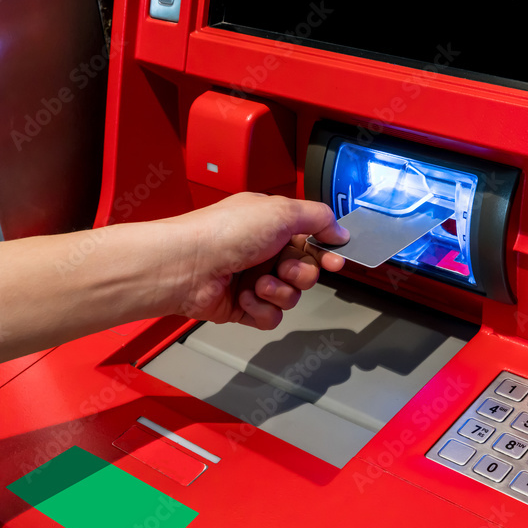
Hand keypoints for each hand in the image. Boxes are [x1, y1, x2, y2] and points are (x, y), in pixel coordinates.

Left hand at [171, 193, 348, 328]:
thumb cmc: (224, 232)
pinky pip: (271, 316)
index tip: (335, 259)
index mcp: (271, 224)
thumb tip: (340, 230)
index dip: (326, 251)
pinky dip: (262, 309)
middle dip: (300, 273)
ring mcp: (252, 280)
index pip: (311, 240)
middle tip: (283, 268)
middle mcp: (263, 251)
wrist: (187, 265)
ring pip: (291, 296)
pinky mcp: (243, 306)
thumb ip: (318, 218)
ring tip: (258, 283)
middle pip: (306, 272)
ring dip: (279, 292)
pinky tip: (245, 297)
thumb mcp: (281, 211)